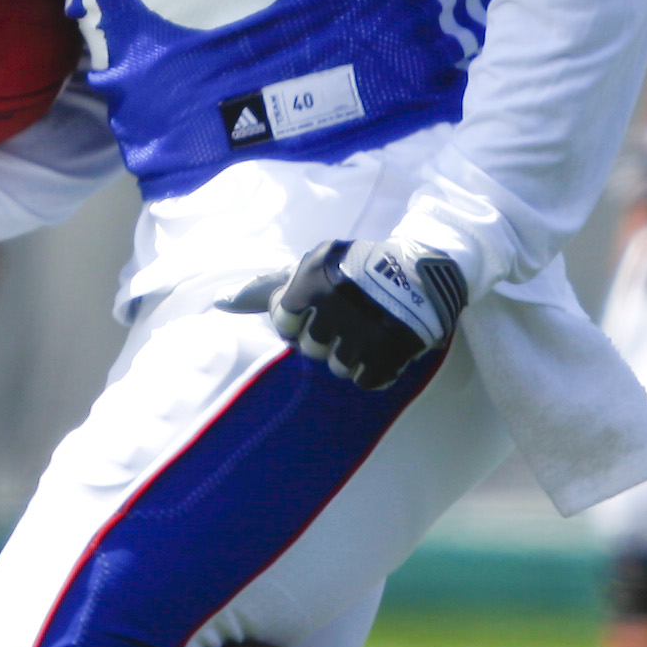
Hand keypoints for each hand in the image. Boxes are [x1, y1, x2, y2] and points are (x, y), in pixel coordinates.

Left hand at [260, 238, 466, 390]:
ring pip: (336, 367)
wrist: (426, 270)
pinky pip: (366, 380)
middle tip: (349, 320)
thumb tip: (220, 302)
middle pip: (309, 348)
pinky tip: (383, 348)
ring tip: (368, 332)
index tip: (317, 313)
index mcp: (312, 279)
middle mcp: (334, 305)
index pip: (283, 322)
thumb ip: (268, 287)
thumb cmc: (361, 268)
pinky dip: (374, 369)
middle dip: (326, 338)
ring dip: (350, 355)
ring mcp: (363, 331)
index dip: (299, 322)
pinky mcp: (390, 352)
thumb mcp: (315, 265)